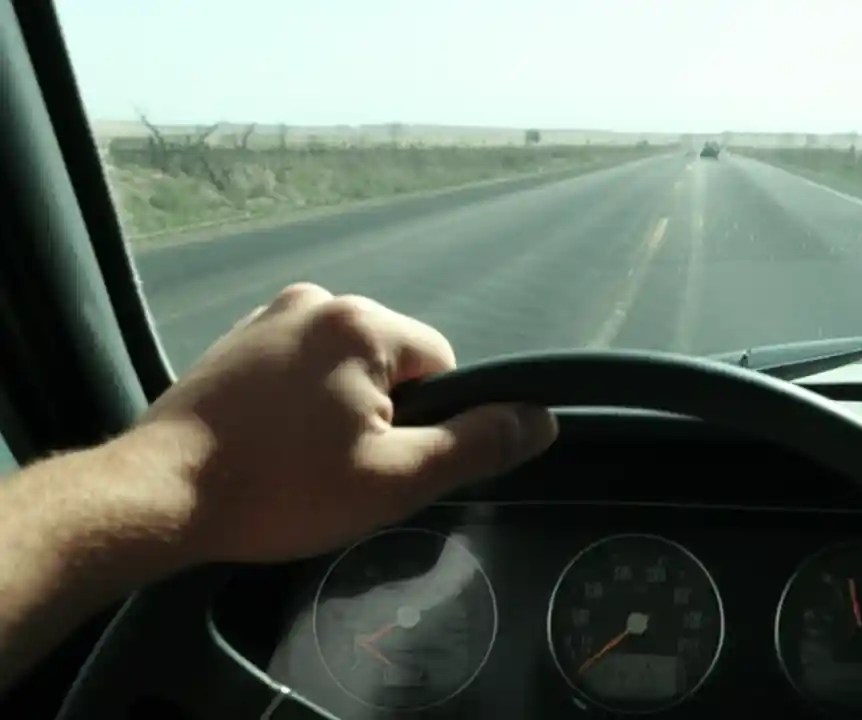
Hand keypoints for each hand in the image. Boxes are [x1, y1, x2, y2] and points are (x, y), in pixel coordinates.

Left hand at [133, 282, 556, 564]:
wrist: (158, 495)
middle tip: (339, 469)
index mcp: (363, 322)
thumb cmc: (282, 490)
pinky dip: (302, 401)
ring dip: (342, 409)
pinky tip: (273, 444)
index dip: (429, 423)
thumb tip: (542, 419)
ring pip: (347, 367)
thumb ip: (477, 444)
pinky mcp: (234, 340)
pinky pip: (302, 366)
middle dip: (384, 414)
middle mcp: (317, 300)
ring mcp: (269, 315)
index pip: (444, 365)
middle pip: (394, 363)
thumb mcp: (396, 479)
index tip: (382, 462)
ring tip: (300, 461)